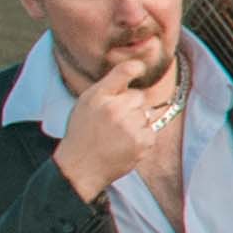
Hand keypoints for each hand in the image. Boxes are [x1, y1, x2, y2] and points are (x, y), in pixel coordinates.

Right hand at [53, 42, 187, 202]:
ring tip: (118, 134)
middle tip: (114, 120)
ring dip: (137, 122)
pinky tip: (125, 143)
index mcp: (98, 96)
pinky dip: (142, 136)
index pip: (123, 72)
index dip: (135, 67)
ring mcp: (130, 126)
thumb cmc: (83, 132)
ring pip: (146, 114)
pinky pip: (151, 130)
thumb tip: (134, 71)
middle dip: (131, 105)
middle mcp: (115, 108)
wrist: (81, 165)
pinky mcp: (142, 141)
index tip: (140, 67)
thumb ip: (107, 88)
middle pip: (139, 96)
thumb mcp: (86, 103)